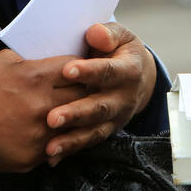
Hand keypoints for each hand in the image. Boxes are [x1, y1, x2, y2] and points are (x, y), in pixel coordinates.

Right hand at [0, 50, 89, 172]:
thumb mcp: (4, 62)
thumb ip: (32, 60)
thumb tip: (53, 60)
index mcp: (36, 77)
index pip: (77, 68)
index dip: (81, 68)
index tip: (81, 71)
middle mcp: (43, 105)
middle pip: (83, 96)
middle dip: (83, 92)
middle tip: (82, 92)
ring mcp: (40, 133)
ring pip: (76, 125)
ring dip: (75, 119)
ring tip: (70, 115)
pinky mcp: (34, 155)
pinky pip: (59, 147)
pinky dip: (58, 140)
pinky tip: (53, 134)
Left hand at [46, 22, 156, 165]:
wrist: (139, 78)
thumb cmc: (120, 51)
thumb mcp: (121, 37)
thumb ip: (108, 34)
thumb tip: (96, 34)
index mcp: (128, 71)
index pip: (109, 72)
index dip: (90, 72)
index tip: (67, 70)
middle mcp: (123, 98)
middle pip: (100, 107)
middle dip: (76, 113)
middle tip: (52, 118)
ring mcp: (115, 118)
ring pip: (94, 130)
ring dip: (72, 139)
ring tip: (51, 145)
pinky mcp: (106, 130)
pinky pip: (88, 143)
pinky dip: (70, 151)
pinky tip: (52, 156)